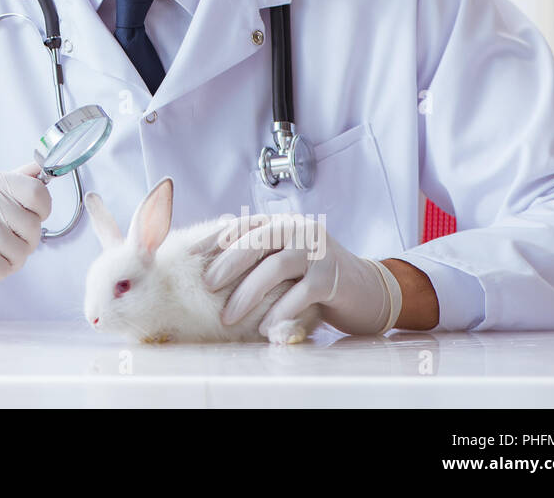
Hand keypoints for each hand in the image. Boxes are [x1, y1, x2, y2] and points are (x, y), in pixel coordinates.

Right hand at [0, 163, 50, 304]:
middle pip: (32, 225)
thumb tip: (40, 172)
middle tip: (1, 242)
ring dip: (10, 260)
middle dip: (25, 242)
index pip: (36, 190)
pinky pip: (3, 269)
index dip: (43, 209)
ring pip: (21, 251)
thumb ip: (10, 185)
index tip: (32, 216)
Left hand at [203, 213, 402, 336]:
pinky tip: (264, 329)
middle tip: (205, 286)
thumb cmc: (313, 278)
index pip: (240, 225)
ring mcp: (317, 251)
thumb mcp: (281, 261)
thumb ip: (254, 258)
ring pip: (276, 267)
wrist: (366, 290)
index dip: (212, 240)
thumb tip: (204, 268)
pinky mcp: (331, 277)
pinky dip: (279, 312)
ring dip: (248, 293)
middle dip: (227, 264)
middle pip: (256, 241)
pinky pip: (300, 294)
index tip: (187, 257)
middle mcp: (297, 229)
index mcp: (279, 223)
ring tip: (228, 317)